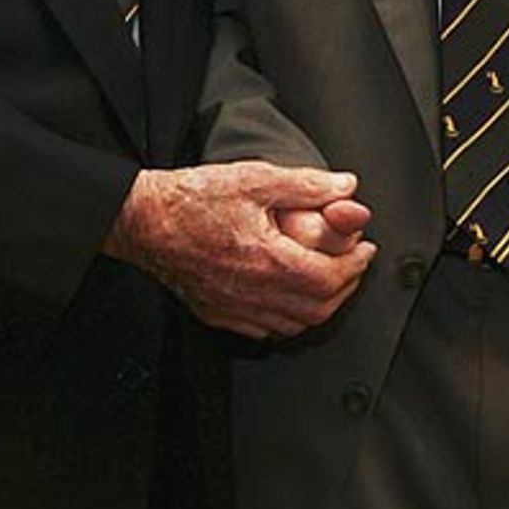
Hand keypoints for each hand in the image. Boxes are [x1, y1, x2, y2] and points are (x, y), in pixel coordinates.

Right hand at [106, 161, 375, 339]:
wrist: (144, 219)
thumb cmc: (192, 198)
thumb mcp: (254, 178)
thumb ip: (305, 184)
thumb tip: (346, 187)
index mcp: (267, 259)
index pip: (330, 278)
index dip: (356, 265)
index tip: (364, 248)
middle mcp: (253, 292)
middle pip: (319, 308)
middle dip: (345, 286)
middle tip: (353, 263)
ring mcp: (234, 309)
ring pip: (295, 325)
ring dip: (320, 305)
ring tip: (328, 278)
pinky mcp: (218, 314)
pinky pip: (265, 330)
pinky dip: (288, 317)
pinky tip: (289, 295)